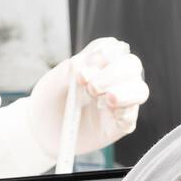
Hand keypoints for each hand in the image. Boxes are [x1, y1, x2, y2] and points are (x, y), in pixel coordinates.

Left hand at [27, 37, 148, 156]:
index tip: (85, 66)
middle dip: (115, 73)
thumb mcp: (56, 80)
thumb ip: (76, 66)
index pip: (115, 49)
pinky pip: (130, 117)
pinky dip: (124, 112)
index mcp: (100, 63)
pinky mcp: (119, 124)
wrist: (41, 130)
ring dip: (125, 92)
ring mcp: (119, 102)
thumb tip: (103, 53)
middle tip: (92, 87)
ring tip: (107, 98)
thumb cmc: (50, 99)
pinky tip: (110, 112)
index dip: (104, 54)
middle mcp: (114, 79)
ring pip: (140, 91)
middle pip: (132, 66)